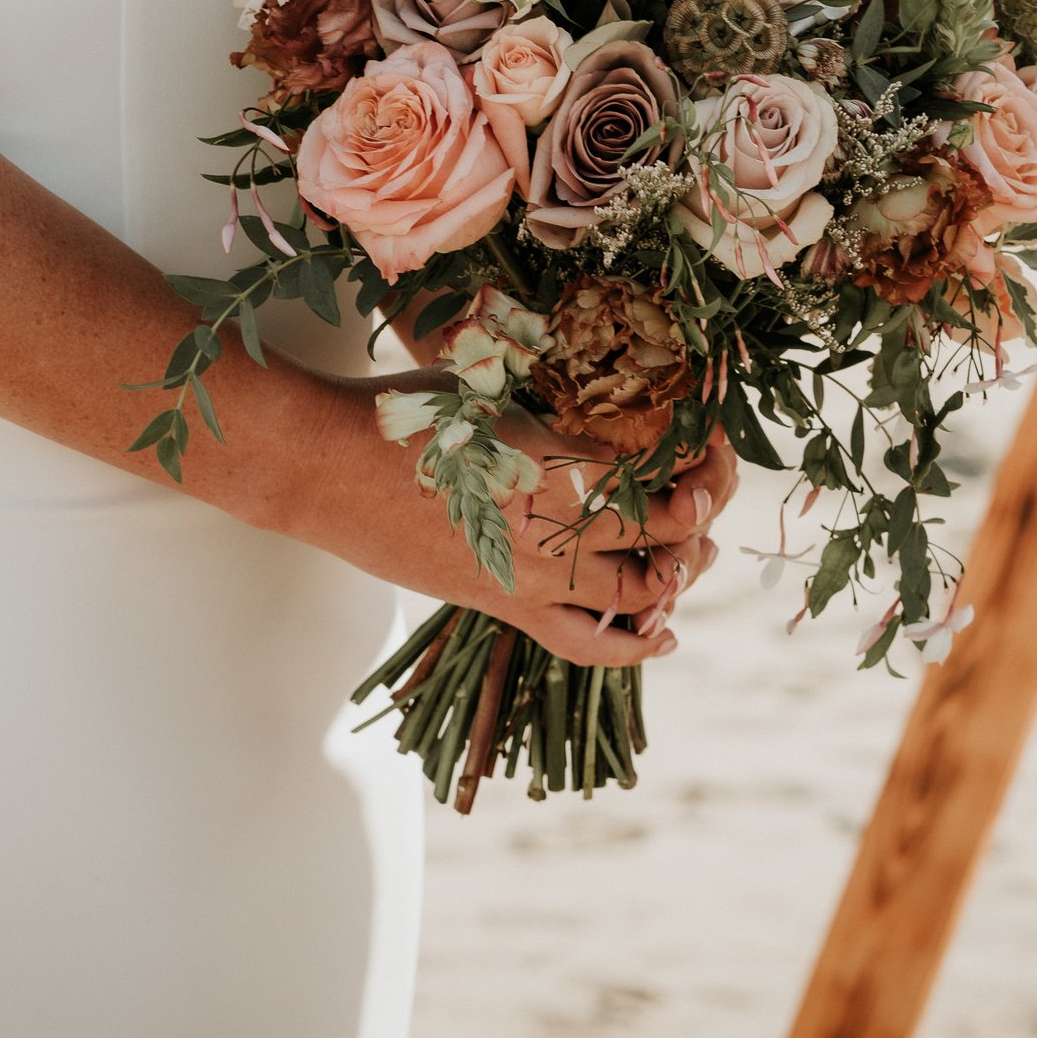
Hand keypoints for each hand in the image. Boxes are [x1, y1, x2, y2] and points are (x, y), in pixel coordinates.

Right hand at [284, 380, 737, 668]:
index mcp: (556, 463)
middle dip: (696, 525)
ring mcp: (529, 576)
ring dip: (674, 582)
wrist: (327, 469)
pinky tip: (661, 636)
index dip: (699, 470)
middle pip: (660, 541)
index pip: (657, 480)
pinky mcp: (501, 603)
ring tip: (691, 562)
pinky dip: (630, 646)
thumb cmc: (403, 413)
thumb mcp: (489, 391)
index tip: (709, 451)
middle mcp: (553, 528)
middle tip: (704, 500)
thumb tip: (606, 409)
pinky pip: (584, 642)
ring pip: (634, 598)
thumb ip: (552, 409)